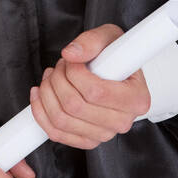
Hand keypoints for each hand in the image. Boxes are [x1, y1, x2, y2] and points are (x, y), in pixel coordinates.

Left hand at [28, 24, 150, 149]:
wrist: (117, 72)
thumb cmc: (115, 55)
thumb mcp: (109, 37)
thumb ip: (91, 41)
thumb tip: (70, 54)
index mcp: (136, 98)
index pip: (95, 92)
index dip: (74, 73)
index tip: (71, 61)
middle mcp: (123, 121)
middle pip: (74, 106)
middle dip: (58, 80)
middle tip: (60, 66)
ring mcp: (104, 134)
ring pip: (61, 119)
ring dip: (47, 93)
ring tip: (52, 77)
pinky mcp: (87, 141)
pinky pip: (56, 132)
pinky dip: (40, 112)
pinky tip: (41, 94)